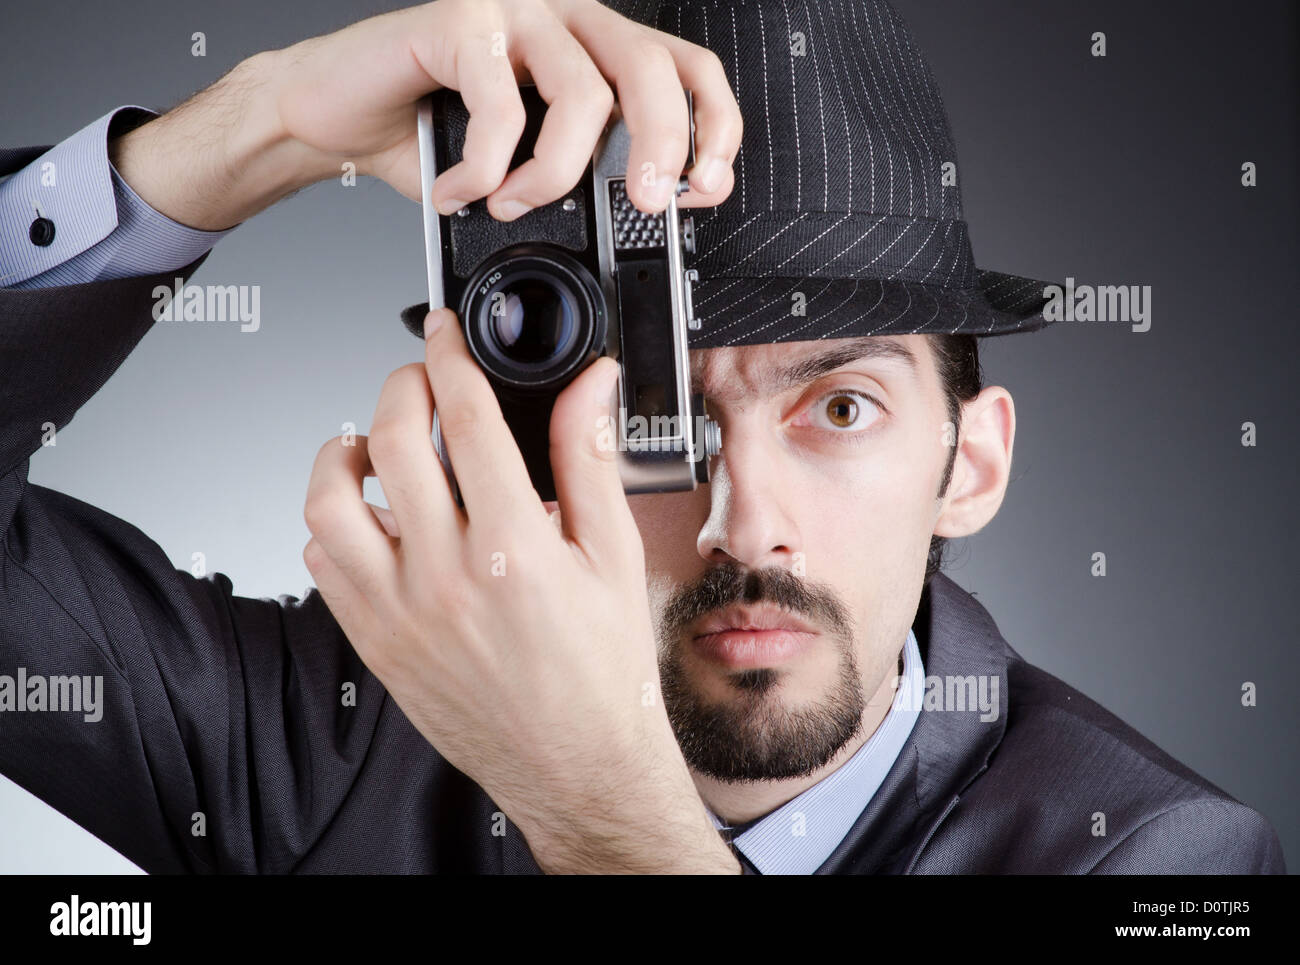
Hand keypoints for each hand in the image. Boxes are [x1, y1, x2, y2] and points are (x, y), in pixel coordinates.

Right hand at [110, 0, 741, 229]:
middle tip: (643, 202)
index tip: (705, 186)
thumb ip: (583, 176)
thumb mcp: (525, 164)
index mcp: (594, 49)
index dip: (714, 127)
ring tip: (512, 202)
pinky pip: (501, 107)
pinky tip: (457, 189)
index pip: (688, 69)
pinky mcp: (460, 23)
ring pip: (582, 93)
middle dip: (661, 147)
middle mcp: (564, 20)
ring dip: (553, 174)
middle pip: (652, 71)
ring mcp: (514, 14)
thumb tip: (641, 220)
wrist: (338, 114)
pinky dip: (484, 169)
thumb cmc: (429, 134)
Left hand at [302, 308, 738, 873]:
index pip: (466, 418)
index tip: (444, 333)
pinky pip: (322, 566)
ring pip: (329, 504)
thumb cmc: (601, 672)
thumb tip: (590, 387)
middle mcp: (446, 577)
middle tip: (418, 380)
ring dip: (343, 454)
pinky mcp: (375, 643)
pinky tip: (372, 519)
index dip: (450, 355)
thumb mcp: (612, 555)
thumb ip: (589, 459)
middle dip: (400, 387)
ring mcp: (399, 613)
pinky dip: (332, 526)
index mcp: (515, 548)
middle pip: (391, 442)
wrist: (577, 763)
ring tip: (373, 445)